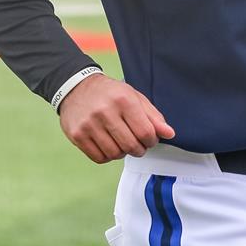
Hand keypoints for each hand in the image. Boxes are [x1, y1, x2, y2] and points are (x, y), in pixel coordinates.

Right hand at [57, 73, 174, 163]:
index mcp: (123, 100)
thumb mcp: (134, 97)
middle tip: (137, 144)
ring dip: (123, 152)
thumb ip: (153, 116)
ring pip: (115, 154)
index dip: (152, 141)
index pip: (145, 133)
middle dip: (139, 149)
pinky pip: (99, 158)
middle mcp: (105, 111)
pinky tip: (109, 144)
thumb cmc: (110, 93)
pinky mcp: (77, 135)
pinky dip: (108, 156)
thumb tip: (169, 134)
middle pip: (131, 146)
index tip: (149, 139)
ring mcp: (89, 124)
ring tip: (122, 142)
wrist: (76, 87)